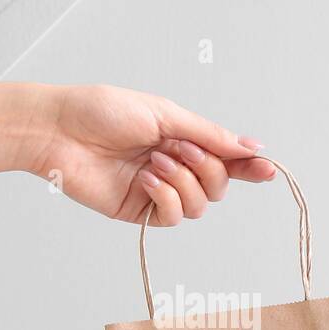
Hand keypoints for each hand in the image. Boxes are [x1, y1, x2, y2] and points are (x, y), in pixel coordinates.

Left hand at [32, 84, 275, 224]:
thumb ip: (208, 134)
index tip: (268, 169)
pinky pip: (172, 217)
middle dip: (207, 168)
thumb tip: (250, 146)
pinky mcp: (139, 212)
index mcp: (182, 140)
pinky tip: (146, 181)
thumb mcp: (165, 114)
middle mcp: (174, 168)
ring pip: (199, 206)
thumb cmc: (103, 111)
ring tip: (154, 162)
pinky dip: (166, 198)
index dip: (250, 166)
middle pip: (219, 186)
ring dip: (183, 182)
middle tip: (179, 149)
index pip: (226, 159)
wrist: (60, 130)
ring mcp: (158, 192)